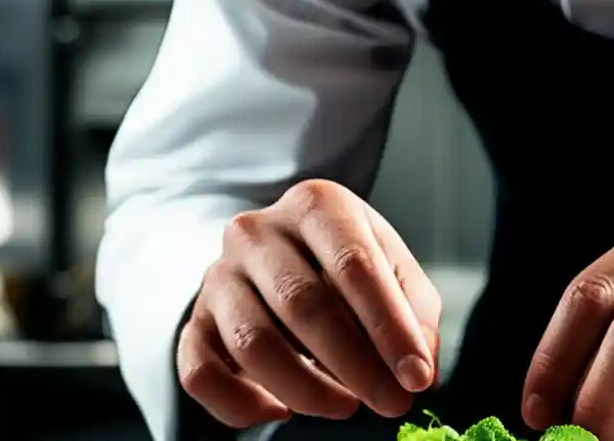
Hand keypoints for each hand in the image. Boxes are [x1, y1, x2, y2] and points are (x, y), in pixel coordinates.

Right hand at [176, 180, 441, 428]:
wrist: (279, 252)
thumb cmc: (346, 260)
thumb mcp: (392, 266)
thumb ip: (415, 312)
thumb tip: (420, 368)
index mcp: (315, 204)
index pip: (353, 266)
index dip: (389, 328)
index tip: (416, 377)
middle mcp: (258, 232)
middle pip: (303, 304)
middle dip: (355, 365)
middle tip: (391, 403)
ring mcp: (218, 276)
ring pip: (253, 344)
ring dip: (307, 390)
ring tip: (347, 406)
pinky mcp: (193, 320)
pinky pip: (201, 373)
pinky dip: (242, 405)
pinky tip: (283, 410)